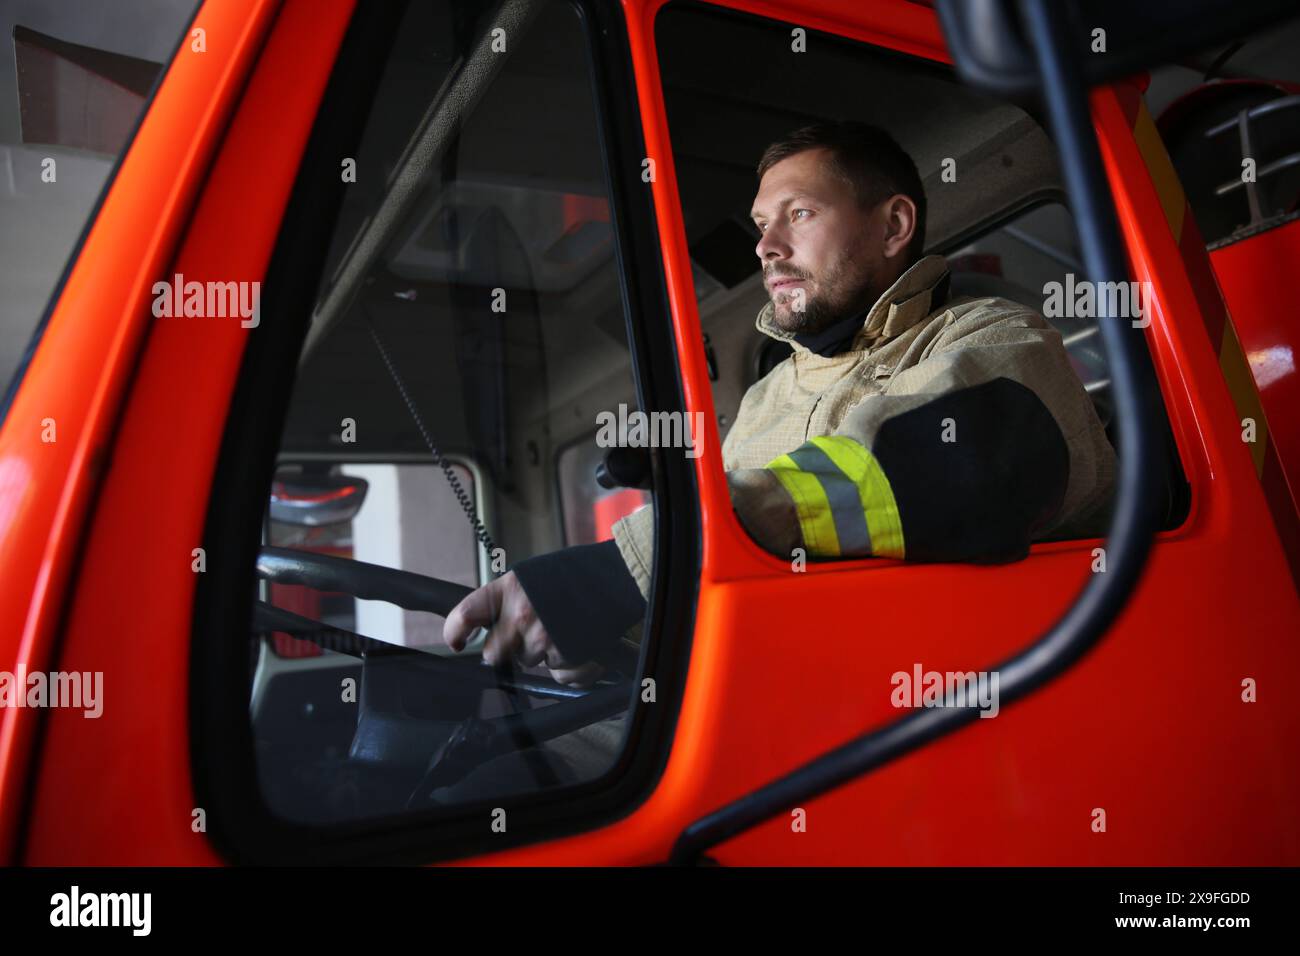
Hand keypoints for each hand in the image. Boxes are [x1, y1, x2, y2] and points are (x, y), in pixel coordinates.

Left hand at [442, 571, 605, 687]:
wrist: (618, 578)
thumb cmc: (576, 575)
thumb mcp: (533, 578)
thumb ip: (509, 600)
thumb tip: (489, 628)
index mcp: (509, 589)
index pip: (466, 614)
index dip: (455, 632)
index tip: (456, 642)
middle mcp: (522, 615)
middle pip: (494, 654)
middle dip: (508, 650)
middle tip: (528, 636)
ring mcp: (543, 638)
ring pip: (530, 664)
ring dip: (544, 654)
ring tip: (565, 629)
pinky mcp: (566, 656)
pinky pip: (560, 676)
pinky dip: (571, 666)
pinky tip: (581, 645)